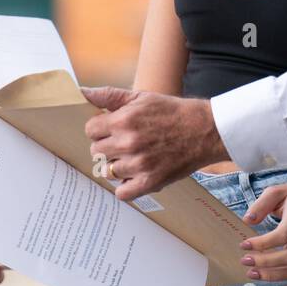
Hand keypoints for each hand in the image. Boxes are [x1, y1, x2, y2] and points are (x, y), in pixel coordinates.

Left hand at [82, 85, 229, 201]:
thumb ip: (109, 95)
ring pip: (107, 172)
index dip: (100, 128)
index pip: (90, 130)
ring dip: (116, 165)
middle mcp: (128, 144)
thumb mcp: (140, 97)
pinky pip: (122, 193)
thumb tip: (82, 92)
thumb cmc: (171, 112)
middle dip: (107, 146)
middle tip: (123, 143)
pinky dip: (125, 186)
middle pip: (96, 151)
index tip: (111, 129)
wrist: (204, 130)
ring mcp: (138, 165)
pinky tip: (133, 176)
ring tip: (131, 158)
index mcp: (123, 121)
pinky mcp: (150, 182)